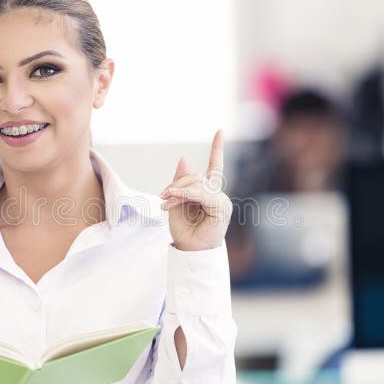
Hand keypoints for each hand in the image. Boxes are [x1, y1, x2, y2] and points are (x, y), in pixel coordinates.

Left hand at [159, 129, 232, 251]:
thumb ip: (180, 182)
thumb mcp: (176, 203)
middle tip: (162, 196)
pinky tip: (172, 197)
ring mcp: (221, 201)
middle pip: (197, 176)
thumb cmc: (185, 232)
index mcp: (209, 193)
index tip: (220, 131)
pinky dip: (186, 194)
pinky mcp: (221, 208)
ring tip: (166, 202)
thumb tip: (184, 158)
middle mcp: (217, 195)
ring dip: (179, 191)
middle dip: (177, 184)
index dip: (218, 149)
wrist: (190, 253)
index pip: (215, 166)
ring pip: (198, 183)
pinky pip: (202, 193)